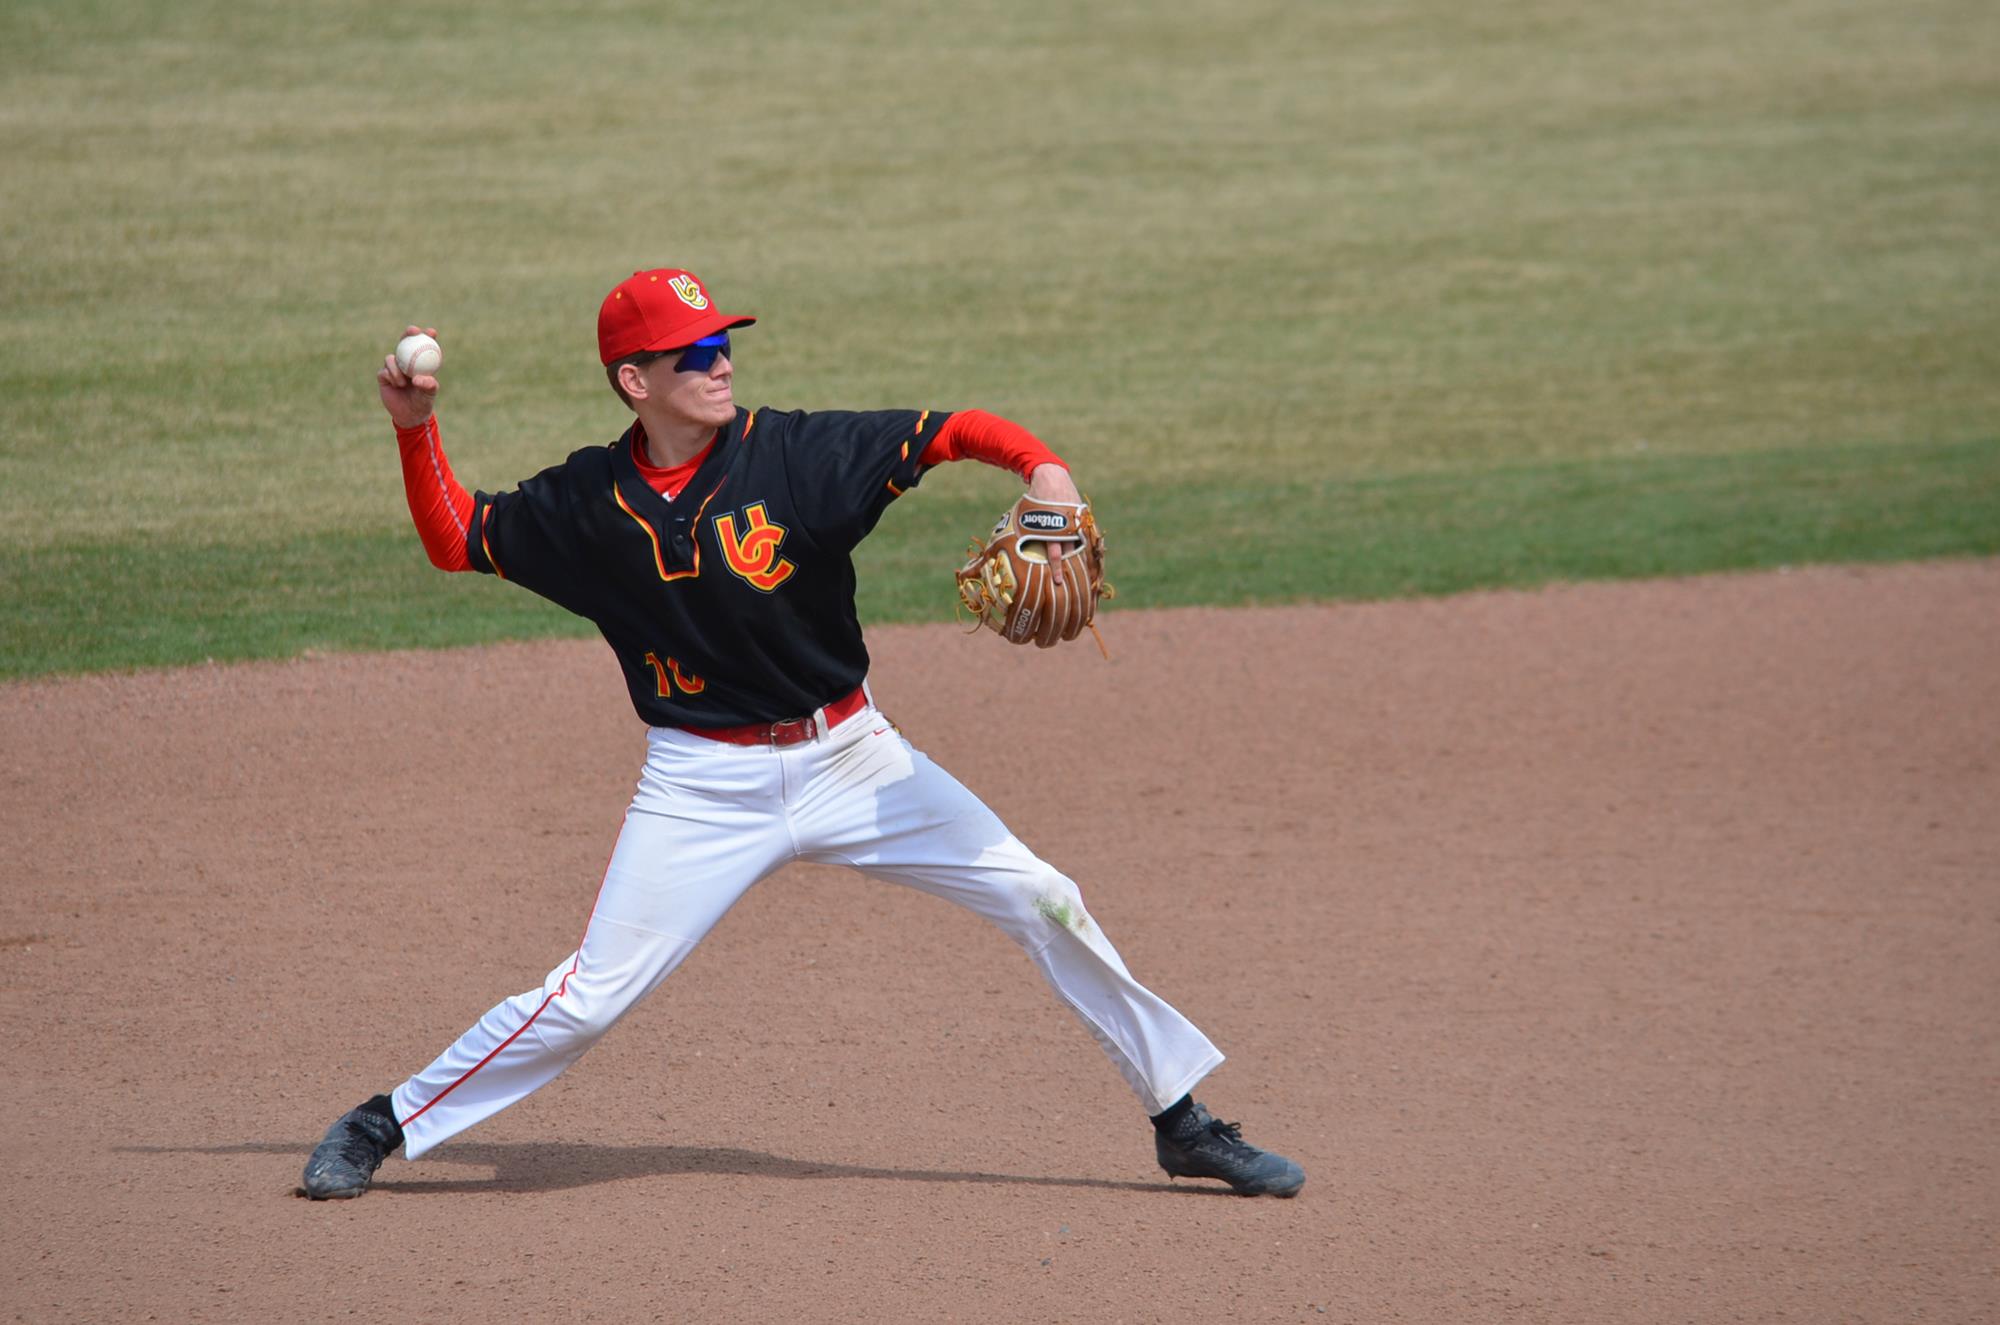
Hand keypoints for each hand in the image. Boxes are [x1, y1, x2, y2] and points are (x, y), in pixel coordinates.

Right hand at [378, 324, 439, 428]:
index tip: (432, 332)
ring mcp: (393, 368)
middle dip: (409, 333)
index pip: (424, 345)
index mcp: (420, 362)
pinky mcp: (383, 376)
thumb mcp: (429, 394)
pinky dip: (392, 376)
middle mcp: (406, 362)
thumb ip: (428, 385)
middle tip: (412, 331)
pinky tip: (397, 384)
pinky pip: (384, 371)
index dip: (427, 335)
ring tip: (404, 382)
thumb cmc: (423, 402)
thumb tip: (418, 378)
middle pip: (405, 342)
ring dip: (397, 368)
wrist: (409, 415)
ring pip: (391, 358)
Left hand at [1026, 462, 1081, 584]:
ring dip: (1077, 557)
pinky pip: (1083, 534)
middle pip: (1068, 551)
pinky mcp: (1081, 516)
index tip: (1056, 580)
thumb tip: (998, 545)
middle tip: (1067, 581)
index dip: (1056, 568)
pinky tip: (1082, 554)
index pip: (1055, 553)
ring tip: (1077, 570)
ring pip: (1077, 544)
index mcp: (1049, 527)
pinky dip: (1082, 544)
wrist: (1051, 475)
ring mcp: (1074, 521)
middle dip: (1068, 567)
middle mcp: (1064, 525)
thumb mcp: (1022, 513)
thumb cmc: (1033, 497)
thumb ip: (1017, 530)